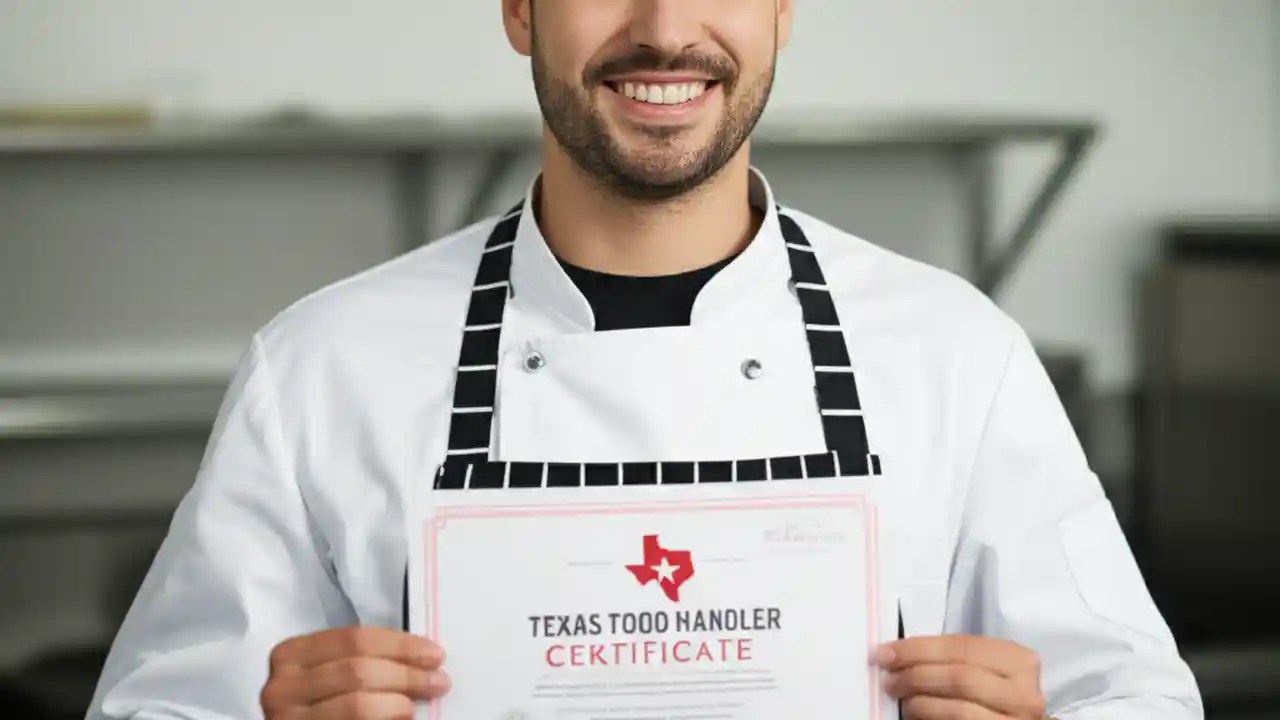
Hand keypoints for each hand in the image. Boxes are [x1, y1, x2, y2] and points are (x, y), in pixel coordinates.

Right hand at [261, 627, 449, 718]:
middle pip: (358, 670)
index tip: (435, 654)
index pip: (354, 639)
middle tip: (439, 682)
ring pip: (357, 704)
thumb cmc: (320, 701)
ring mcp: (287, 718)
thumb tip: (421, 660)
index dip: (400, 645)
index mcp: (292, 654)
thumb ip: (360, 662)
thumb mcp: (329, 673)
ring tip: (419, 705)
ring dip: (398, 703)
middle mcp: (282, 686)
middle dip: (406, 674)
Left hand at [874, 635, 1044, 719]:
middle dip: (915, 674)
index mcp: (1019, 661)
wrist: (1007, 717)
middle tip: (888, 677)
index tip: (885, 651)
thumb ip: (951, 659)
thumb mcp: (981, 668)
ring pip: (959, 709)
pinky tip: (915, 714)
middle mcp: (1025, 693)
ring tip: (899, 697)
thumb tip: (898, 654)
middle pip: (959, 676)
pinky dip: (930, 718)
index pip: (962, 647)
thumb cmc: (989, 692)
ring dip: (919, 702)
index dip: (918, 648)